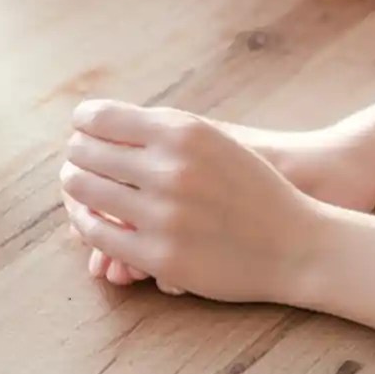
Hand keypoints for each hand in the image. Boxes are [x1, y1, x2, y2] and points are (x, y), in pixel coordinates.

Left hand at [60, 100, 323, 302]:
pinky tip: (90, 219)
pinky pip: (97, 233)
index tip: (82, 131)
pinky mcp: (160, 256)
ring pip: (83, 190)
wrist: (300, 244)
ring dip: (74, 187)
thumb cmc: (250, 186)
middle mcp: (170, 169)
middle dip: (77, 155)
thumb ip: (158, 128)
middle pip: (84, 152)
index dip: (82, 123)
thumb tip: (90, 123)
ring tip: (78, 186)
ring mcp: (164, 214)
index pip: (98, 117)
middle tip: (79, 161)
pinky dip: (85, 223)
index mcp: (182, 132)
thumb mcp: (213, 139)